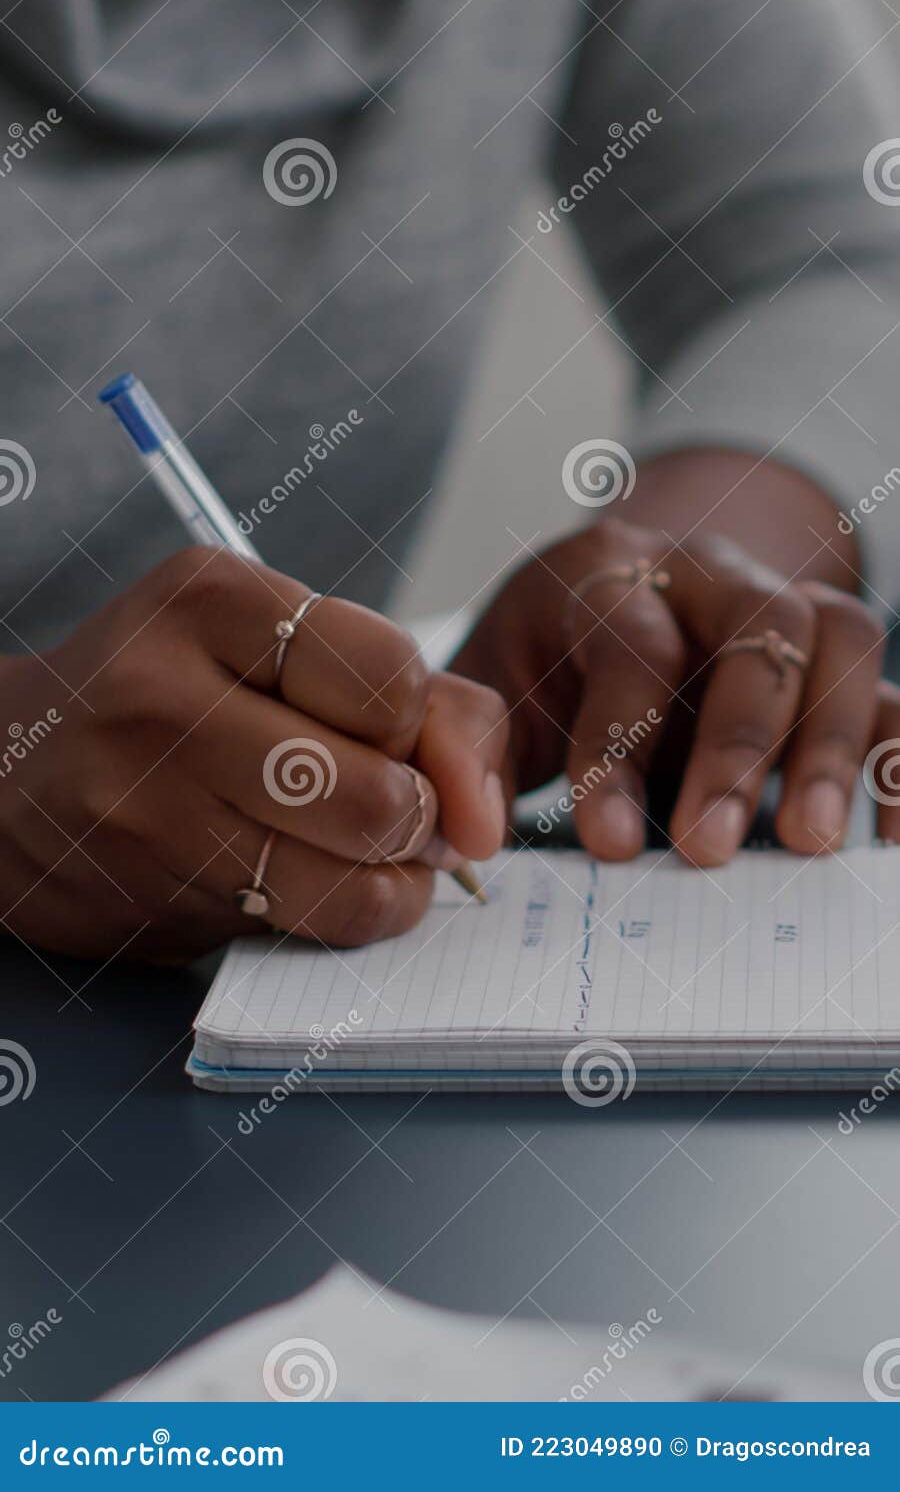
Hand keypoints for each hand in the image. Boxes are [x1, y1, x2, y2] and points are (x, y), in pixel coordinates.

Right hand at [0, 549, 507, 959]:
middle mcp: (164, 696)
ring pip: (350, 879)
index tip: (393, 732)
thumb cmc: (172, 697)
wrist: (5, 773)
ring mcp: (146, 805)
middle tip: (390, 806)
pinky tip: (301, 880)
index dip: (421, 724)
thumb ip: (418, 698)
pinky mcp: (146, 892)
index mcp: (210, 599)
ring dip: (389, 880)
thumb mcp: (277, 647)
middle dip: (415, 816)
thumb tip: (483, 812)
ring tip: (359, 850)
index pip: (393, 676)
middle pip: (378, 792)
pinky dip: (339, 916)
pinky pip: (305, 927)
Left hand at [452, 519, 891, 864]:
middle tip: (707, 849)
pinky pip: (889, 694)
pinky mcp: (833, 662)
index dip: (620, 743)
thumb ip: (476, 750)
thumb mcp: (491, 688)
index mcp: (609, 571)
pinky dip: (895, 759)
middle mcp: (709, 572)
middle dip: (735, 742)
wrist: (615, 601)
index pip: (631, 642)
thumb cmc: (545, 660)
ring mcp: (784, 607)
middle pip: (756, 623)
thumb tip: (476, 833)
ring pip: (840, 637)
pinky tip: (886, 836)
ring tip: (807, 843)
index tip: (609, 842)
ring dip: (827, 744)